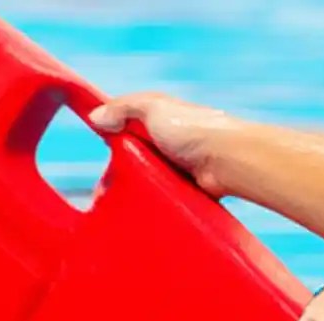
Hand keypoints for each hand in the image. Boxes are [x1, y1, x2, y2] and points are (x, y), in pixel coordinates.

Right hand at [89, 92, 244, 195]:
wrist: (227, 161)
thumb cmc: (193, 129)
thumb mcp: (152, 107)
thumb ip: (123, 107)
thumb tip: (96, 117)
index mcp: (159, 119)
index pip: (127, 126)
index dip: (112, 136)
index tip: (99, 152)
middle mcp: (168, 142)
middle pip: (134, 156)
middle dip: (120, 169)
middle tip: (104, 187)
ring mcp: (178, 167)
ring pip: (146, 179)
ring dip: (135, 188)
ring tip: (117, 202)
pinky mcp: (186, 189)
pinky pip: (162, 197)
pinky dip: (152, 202)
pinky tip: (139, 210)